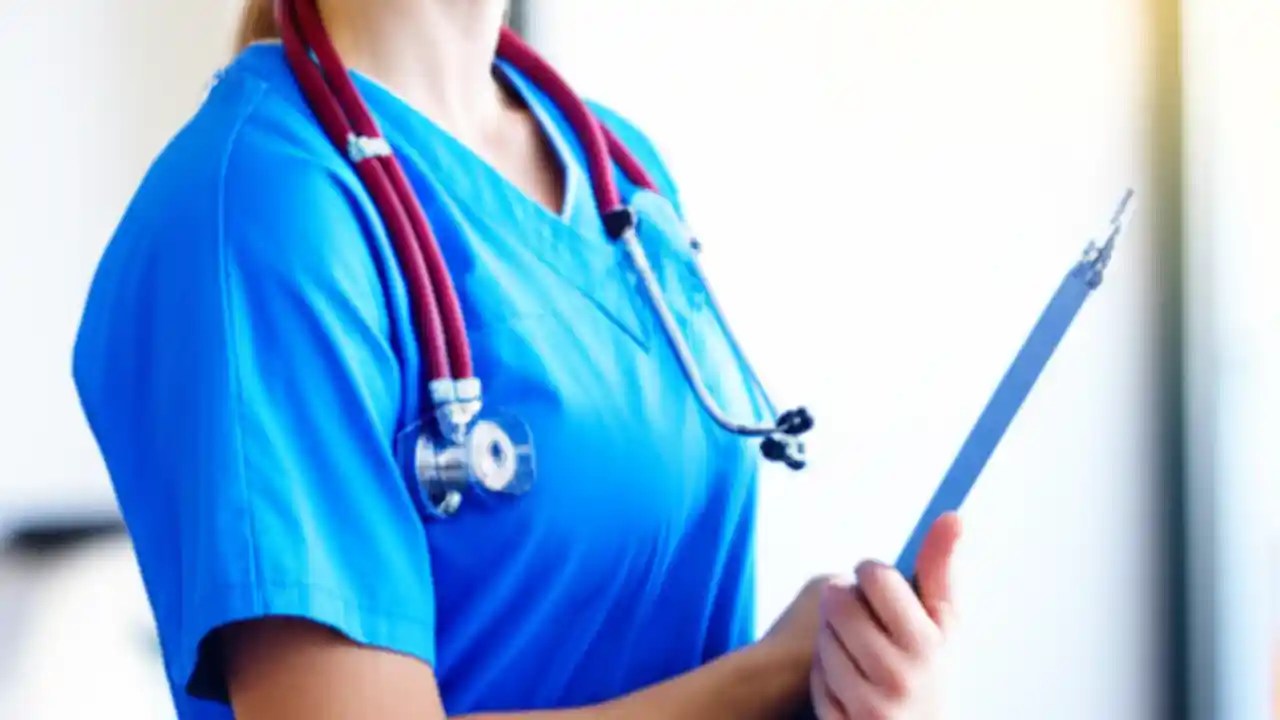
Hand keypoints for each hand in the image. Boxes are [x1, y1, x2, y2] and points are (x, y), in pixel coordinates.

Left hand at [810, 513, 961, 718]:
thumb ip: (942, 570)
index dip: (870, 573)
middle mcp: (901, 675)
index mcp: (929, 642)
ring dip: (832, 637)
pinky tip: (849, 681)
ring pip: (823, 637)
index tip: (876, 583)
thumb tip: (953, 515)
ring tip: (859, 652)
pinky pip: (815, 675)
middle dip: (844, 600)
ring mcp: (871, 705)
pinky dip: (825, 673)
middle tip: (862, 615)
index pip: (877, 577)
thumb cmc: (930, 667)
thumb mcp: (945, 623)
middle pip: (838, 600)